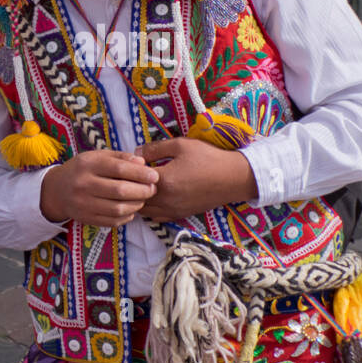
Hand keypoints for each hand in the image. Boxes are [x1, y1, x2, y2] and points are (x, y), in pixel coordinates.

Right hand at [39, 150, 157, 226]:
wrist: (57, 190)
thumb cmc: (84, 169)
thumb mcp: (98, 156)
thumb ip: (121, 157)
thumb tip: (143, 163)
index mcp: (88, 165)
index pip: (119, 169)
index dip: (141, 174)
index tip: (155, 176)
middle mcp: (84, 184)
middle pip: (120, 191)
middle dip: (142, 191)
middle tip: (152, 189)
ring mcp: (83, 204)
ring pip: (118, 209)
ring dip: (136, 205)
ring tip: (142, 199)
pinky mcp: (85, 218)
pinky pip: (112, 221)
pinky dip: (126, 217)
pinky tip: (131, 210)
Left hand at [135, 138, 257, 221]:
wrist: (232, 178)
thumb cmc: (208, 158)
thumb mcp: (181, 145)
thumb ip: (155, 148)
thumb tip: (135, 152)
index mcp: (164, 180)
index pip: (134, 178)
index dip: (129, 169)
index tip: (129, 162)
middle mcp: (165, 199)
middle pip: (135, 197)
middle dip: (130, 186)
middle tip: (129, 175)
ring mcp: (172, 210)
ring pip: (143, 210)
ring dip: (138, 199)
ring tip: (139, 186)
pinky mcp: (179, 215)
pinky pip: (155, 217)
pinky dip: (149, 209)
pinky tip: (152, 197)